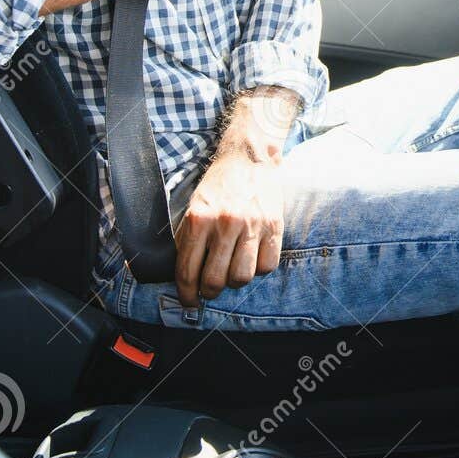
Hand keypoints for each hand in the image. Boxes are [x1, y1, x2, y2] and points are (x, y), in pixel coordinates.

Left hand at [174, 149, 284, 305]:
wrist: (248, 156)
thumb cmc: (218, 185)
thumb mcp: (194, 207)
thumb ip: (188, 239)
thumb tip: (184, 276)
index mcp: (199, 219)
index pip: (188, 271)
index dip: (187, 294)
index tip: (189, 301)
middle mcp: (225, 223)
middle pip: (215, 280)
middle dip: (210, 292)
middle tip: (210, 290)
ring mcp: (252, 224)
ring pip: (242, 277)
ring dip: (235, 282)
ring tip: (232, 273)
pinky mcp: (274, 224)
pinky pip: (267, 266)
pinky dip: (259, 269)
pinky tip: (252, 259)